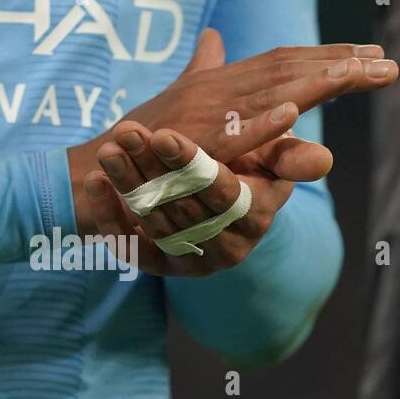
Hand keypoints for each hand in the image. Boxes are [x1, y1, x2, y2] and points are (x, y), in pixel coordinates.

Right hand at [67, 28, 397, 232]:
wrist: (96, 170)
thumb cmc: (139, 139)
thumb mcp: (177, 102)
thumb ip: (202, 71)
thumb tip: (215, 38)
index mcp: (219, 83)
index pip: (283, 62)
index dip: (327, 57)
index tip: (370, 56)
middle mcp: (215, 91)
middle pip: (287, 69)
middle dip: (339, 66)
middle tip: (387, 65)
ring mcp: (202, 117)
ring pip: (267, 94)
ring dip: (314, 82)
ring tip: (359, 74)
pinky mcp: (187, 146)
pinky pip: (228, 135)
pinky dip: (260, 123)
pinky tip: (293, 113)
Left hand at [86, 120, 331, 276]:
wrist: (226, 218)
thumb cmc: (253, 174)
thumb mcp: (273, 159)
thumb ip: (285, 148)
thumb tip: (306, 129)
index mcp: (255, 215)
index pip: (219, 190)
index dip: (191, 163)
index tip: (164, 134)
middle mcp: (227, 245)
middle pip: (181, 203)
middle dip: (150, 167)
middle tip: (123, 132)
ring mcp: (193, 260)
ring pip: (153, 219)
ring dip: (127, 183)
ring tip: (107, 147)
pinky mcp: (163, 269)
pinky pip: (130, 247)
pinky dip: (110, 215)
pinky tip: (92, 182)